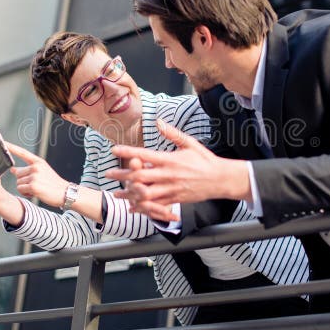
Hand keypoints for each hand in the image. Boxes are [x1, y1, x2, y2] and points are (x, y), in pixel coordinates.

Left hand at [6, 142, 68, 207]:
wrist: (65, 193)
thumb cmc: (53, 184)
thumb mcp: (43, 172)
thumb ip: (28, 169)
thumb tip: (13, 170)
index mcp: (38, 162)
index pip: (22, 152)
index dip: (11, 147)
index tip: (3, 142)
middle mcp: (36, 167)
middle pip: (18, 173)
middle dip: (23, 180)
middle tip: (35, 184)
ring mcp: (34, 176)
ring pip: (18, 182)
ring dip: (24, 188)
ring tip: (37, 189)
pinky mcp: (33, 186)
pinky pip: (20, 189)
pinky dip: (26, 193)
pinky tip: (35, 193)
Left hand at [106, 119, 250, 213]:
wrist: (220, 179)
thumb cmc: (205, 160)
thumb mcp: (190, 143)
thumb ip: (173, 133)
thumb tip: (158, 122)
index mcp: (170, 159)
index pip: (144, 154)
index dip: (128, 152)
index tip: (114, 150)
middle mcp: (168, 175)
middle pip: (140, 175)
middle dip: (122, 175)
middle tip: (108, 174)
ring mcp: (171, 189)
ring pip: (145, 193)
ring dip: (129, 193)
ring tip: (116, 192)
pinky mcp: (175, 200)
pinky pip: (155, 206)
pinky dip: (142, 207)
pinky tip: (132, 206)